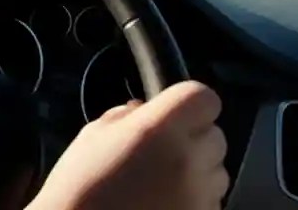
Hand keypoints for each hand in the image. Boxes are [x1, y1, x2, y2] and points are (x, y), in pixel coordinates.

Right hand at [29, 81, 228, 209]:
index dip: (189, 104)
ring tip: (161, 183)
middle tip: (162, 152)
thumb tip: (145, 109)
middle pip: (215, 135)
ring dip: (198, 172)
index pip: (204, 98)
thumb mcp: (93, 136)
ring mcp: (199, 196)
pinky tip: (163, 203)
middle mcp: (187, 161)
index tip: (175, 113)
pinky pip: (211, 201)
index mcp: (159, 129)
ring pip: (217, 172)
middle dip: (193, 139)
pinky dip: (195, 201)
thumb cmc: (79, 188)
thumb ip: (128, 115)